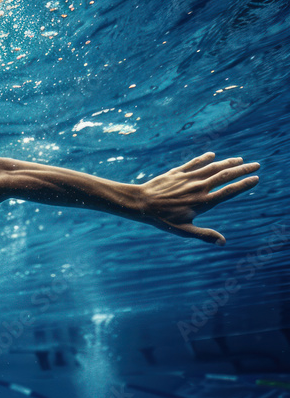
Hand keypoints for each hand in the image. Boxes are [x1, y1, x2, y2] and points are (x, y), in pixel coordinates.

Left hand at [137, 152, 259, 245]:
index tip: (256, 179)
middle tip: (256, 165)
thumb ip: (204, 235)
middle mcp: (198, 187)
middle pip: (224, 176)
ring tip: (240, 160)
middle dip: (242, 170)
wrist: (140, 203)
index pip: (228, 191)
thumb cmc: (162, 219)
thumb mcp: (183, 230)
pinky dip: (204, 158)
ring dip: (227, 162)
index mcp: (202, 202)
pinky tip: (211, 155)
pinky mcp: (176, 172)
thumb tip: (223, 242)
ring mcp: (187, 178)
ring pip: (212, 167)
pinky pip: (193, 163)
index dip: (243, 184)